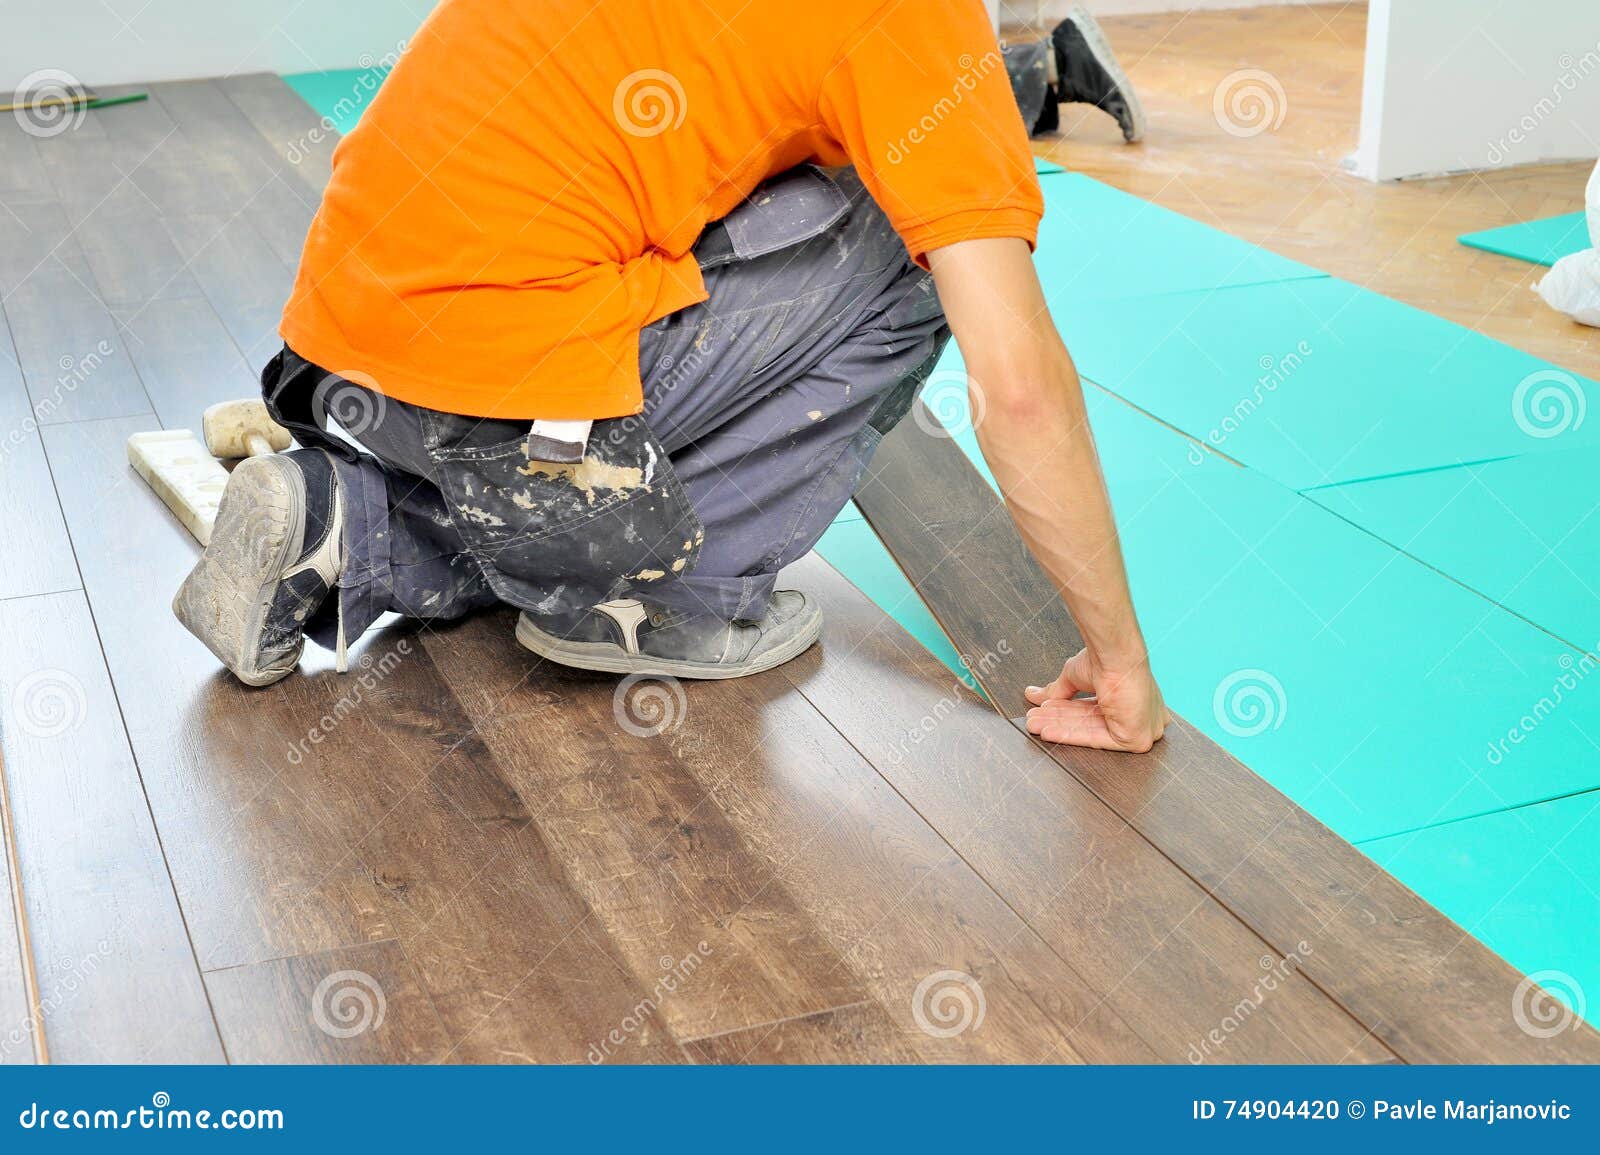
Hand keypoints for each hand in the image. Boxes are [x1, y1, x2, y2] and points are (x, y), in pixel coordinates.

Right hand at [1024, 648, 1168, 752]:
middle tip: (1033, 718)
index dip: (1064, 710)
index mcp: (1131, 697)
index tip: (1043, 709)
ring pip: (1090, 730)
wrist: (1117, 657)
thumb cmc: (1108, 659)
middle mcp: (1138, 714)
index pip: (1092, 709)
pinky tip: (1048, 731)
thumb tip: (1032, 694)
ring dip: (1058, 727)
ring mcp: (1140, 728)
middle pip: (1088, 721)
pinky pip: (1096, 739)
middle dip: (1057, 720)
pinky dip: (1070, 735)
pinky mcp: (1136, 740)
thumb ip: (1058, 690)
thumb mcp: (1075, 676)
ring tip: (1034, 723)